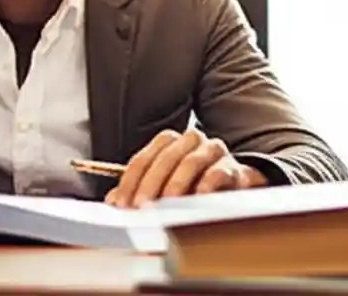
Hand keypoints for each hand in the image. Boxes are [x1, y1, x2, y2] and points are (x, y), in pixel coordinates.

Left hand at [105, 128, 266, 208]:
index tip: (122, 204)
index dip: (130, 182)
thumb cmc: (193, 186)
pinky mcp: (234, 168)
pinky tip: (196, 199)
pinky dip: (205, 185)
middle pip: (165, 157)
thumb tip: (113, 202)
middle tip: (141, 207)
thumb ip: (139, 191)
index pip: (143, 158)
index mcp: (169, 142)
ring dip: (175, 184)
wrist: (234, 189)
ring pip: (190, 162)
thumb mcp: (163, 188)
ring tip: (165, 205)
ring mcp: (214, 151)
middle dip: (150, 183)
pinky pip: (218, 172)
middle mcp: (191, 140)